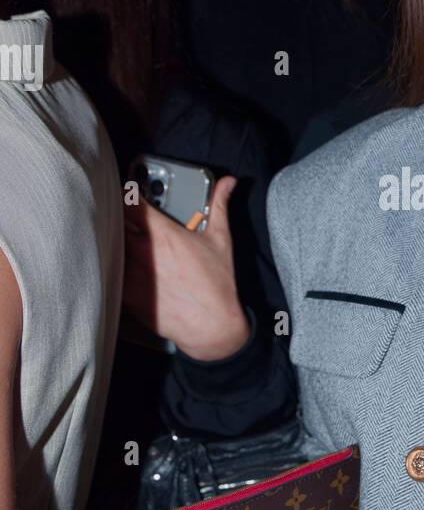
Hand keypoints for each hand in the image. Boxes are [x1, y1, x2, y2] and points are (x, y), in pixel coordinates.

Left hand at [123, 175, 250, 360]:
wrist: (210, 326)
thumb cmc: (216, 284)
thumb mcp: (220, 239)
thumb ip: (219, 206)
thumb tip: (227, 183)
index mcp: (164, 235)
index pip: (131, 203)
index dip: (127, 194)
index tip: (129, 193)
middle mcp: (143, 252)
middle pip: (115, 223)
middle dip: (117, 215)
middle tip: (124, 214)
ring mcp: (131, 274)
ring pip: (110, 246)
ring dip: (113, 239)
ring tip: (119, 236)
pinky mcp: (126, 294)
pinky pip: (111, 272)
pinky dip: (113, 264)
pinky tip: (120, 263)